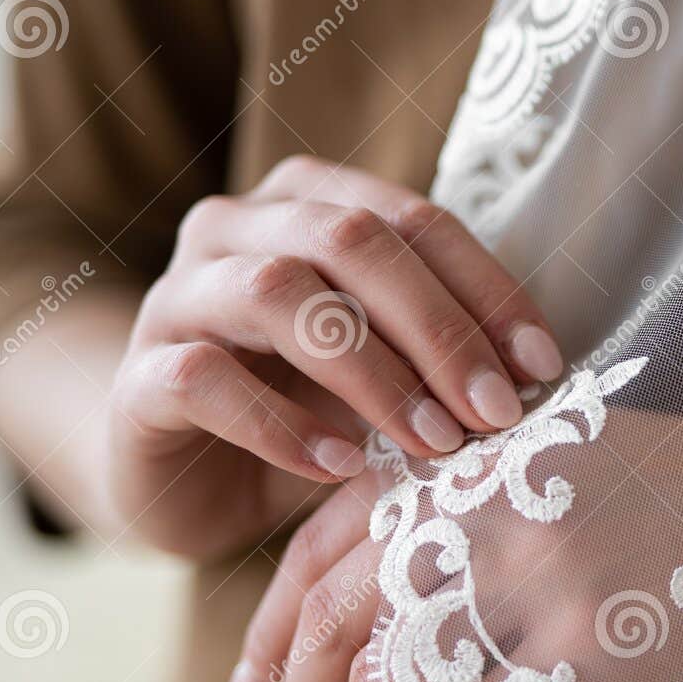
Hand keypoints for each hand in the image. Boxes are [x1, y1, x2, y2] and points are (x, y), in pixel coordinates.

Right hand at [104, 155, 563, 558]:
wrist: (183, 476)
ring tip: (435, 442)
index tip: (542, 365)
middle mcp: (235, 230)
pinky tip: (343, 467)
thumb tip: (537, 370)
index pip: (413, 221)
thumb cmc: (305, 409)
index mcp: (308, 204)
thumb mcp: (387, 372)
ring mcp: (177, 297)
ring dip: (373, 373)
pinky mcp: (140, 379)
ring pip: (278, 295)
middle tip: (495, 410)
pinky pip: (205, 380)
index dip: (485, 288)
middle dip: (438, 327)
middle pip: (349, 239)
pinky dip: (284, 426)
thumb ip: (443, 351)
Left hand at [229, 404, 682, 681]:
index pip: (322, 548)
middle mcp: (482, 512)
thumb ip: (464, 495)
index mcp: (466, 461)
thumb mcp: (558, 460)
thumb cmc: (681, 491)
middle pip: (340, 622)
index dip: (272, 629)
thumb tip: (371, 586)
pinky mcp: (587, 647)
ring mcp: (533, 579)